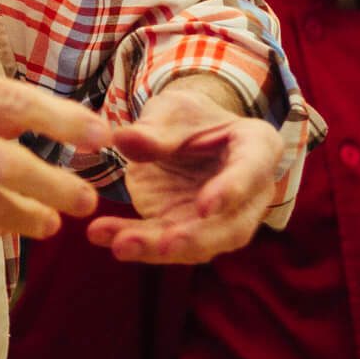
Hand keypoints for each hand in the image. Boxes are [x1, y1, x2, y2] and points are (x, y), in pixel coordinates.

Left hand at [87, 83, 280, 263]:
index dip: (231, 191)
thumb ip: (155, 128)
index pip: (251, 172)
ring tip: (117, 244)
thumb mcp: (172, 110)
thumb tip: (125, 140)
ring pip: (198, 245)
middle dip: (191, 239)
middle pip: (229, 226)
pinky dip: (137, 243)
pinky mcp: (190, 231)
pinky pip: (166, 244)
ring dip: (156, 248)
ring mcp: (222, 218)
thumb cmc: (187, 116)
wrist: (181, 134)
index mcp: (257, 147)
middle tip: (160, 244)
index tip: (204, 208)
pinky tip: (102, 235)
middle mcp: (249, 193)